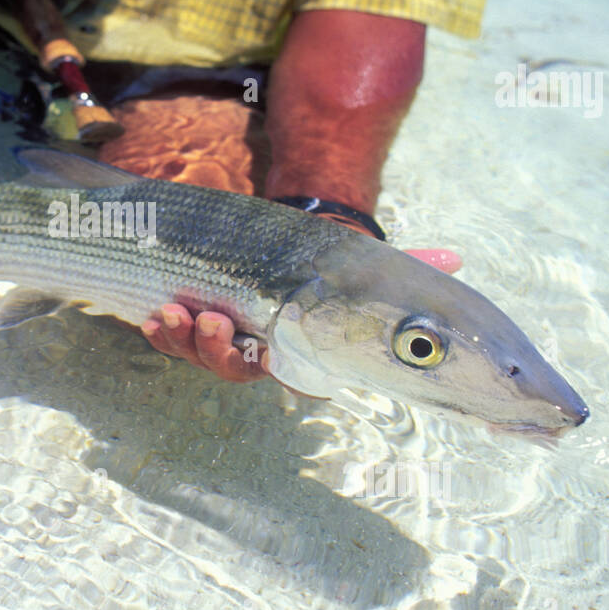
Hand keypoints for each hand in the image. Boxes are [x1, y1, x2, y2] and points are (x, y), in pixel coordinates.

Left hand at [140, 227, 462, 383]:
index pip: (287, 371)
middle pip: (234, 370)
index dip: (269, 366)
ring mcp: (217, 339)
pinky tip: (153, 319)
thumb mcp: (356, 259)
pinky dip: (159, 333)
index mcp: (296, 344)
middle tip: (211, 323)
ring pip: (196, 358)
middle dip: (217, 352)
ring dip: (183, 341)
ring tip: (176, 314)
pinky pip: (168, 342)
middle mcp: (255, 349)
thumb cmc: (315, 261)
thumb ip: (402, 263)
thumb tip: (455, 259)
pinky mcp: (184, 323)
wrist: (265, 238)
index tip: (258, 346)